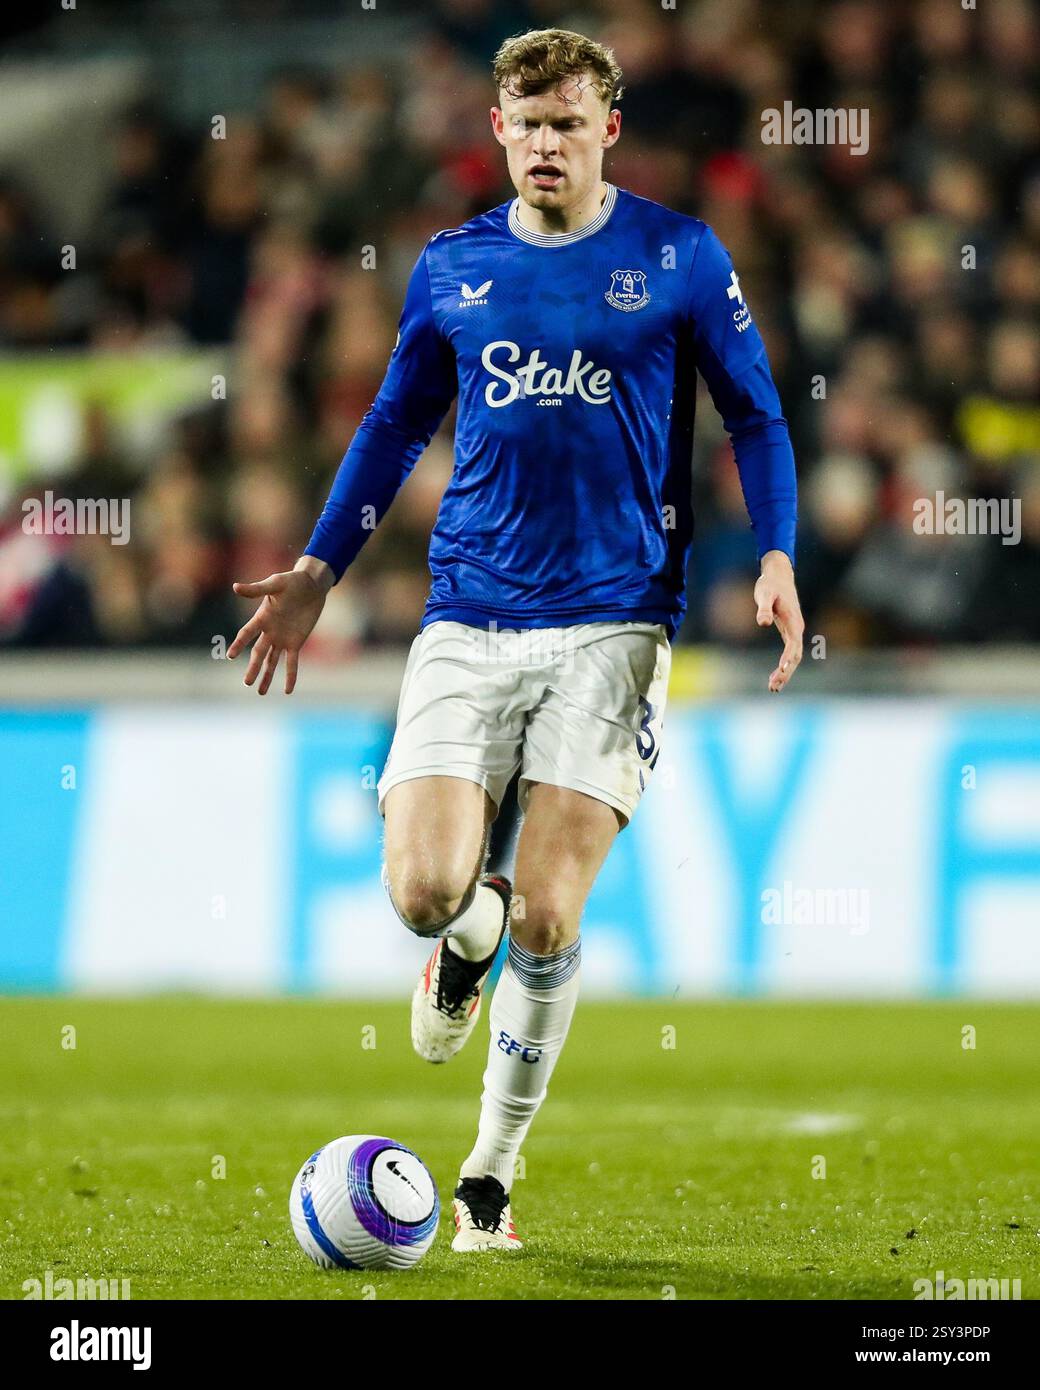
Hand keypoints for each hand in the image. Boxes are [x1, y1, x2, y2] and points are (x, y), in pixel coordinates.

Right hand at [228, 558, 332, 694]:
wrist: (311, 586)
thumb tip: (235, 587)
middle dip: (253, 668)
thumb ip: (256, 589)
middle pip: (258, 653)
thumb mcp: (274, 584)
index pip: (247, 633)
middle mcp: (269, 631)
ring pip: (272, 661)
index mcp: (261, 617)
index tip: (230, 656)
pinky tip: (287, 690)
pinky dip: (290, 676)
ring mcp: (282, 639)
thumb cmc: (291, 582)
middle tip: (246, 683)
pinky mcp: (296, 643)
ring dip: (266, 676)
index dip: (239, 644)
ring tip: (259, 692)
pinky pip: (292, 663)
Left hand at [754, 550, 803, 693]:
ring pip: (794, 657)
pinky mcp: (790, 632)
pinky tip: (776, 676)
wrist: (778, 576)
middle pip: (796, 655)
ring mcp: (795, 631)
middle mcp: (797, 628)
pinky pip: (790, 653)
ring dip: (785, 672)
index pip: (793, 643)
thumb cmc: (770, 585)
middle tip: (773, 687)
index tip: (782, 670)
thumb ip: (763, 608)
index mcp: (793, 620)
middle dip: (786, 672)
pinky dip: (784, 666)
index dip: (788, 658)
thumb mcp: (763, 594)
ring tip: (772, 687)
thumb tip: (763, 623)